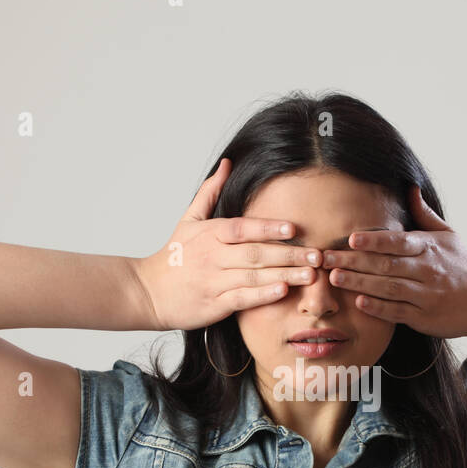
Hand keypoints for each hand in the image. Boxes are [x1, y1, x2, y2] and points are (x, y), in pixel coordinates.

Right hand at [133, 158, 323, 330]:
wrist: (148, 292)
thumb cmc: (173, 256)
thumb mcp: (188, 220)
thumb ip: (210, 193)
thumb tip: (227, 164)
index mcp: (210, 234)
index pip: (242, 228)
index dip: (268, 227)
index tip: (293, 229)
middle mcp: (213, 256)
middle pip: (255, 253)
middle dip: (289, 254)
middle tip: (317, 254)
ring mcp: (214, 281)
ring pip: (254, 276)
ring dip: (285, 275)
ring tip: (310, 274)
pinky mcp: (215, 304)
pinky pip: (243, 298)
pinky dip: (263, 295)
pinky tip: (283, 291)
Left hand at [319, 185, 466, 339]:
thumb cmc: (463, 265)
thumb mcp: (448, 235)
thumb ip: (424, 214)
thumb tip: (410, 188)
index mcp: (428, 248)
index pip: (398, 242)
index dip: (374, 241)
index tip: (351, 239)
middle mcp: (426, 270)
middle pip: (386, 265)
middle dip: (354, 261)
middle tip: (326, 258)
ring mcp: (425, 295)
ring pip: (388, 288)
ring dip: (360, 283)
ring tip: (335, 278)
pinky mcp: (424, 317)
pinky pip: (397, 312)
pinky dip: (378, 307)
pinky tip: (359, 302)